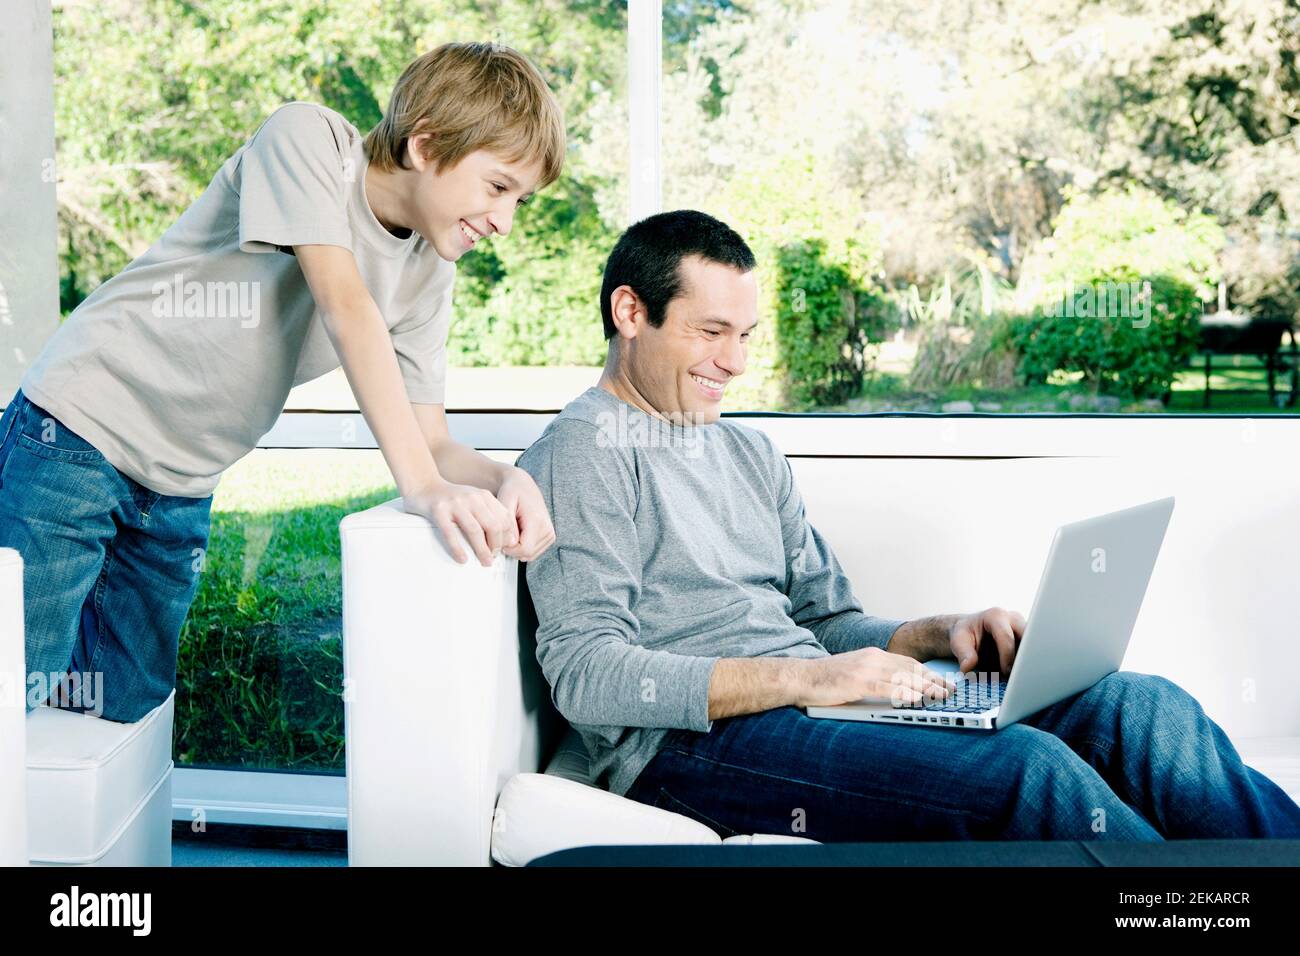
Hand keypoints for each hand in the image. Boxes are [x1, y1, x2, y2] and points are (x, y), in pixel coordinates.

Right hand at [403, 478, 514, 566]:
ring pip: (474, 530)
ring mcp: (455, 504)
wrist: (424, 484)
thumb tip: (506, 538)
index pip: (504, 519)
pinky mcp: (439, 511)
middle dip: (496, 545)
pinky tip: (462, 558)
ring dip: (482, 550)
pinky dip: (457, 548)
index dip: (507, 536)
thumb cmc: (450, 497)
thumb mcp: (474, 500)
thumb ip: (489, 513)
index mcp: (483, 496)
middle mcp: (472, 498)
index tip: (505, 549)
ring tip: (485, 561)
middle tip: (494, 557)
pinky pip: (450, 533)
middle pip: (493, 525)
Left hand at [496, 466, 555, 561]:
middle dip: (512, 549)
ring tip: (511, 530)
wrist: (524, 485)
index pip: (525, 549)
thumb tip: (511, 543)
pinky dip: (522, 546)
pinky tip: (517, 533)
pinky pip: (533, 552)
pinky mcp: (549, 537)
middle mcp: (547, 529)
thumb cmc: (512, 491)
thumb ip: (507, 523)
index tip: (499, 537)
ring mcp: (550, 534)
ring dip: (517, 548)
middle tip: (504, 533)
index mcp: (537, 521)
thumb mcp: (505, 502)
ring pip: (530, 555)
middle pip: (527, 554)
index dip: (508, 549)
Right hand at [797, 646, 957, 708]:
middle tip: (951, 691)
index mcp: (873, 655)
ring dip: (925, 688)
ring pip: (903, 677)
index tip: (943, 682)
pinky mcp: (856, 682)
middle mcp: (872, 658)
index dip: (929, 672)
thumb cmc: (825, 679)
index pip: (908, 662)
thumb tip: (899, 690)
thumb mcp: (855, 672)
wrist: (800, 677)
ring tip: (941, 697)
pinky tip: (916, 699)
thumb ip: (875, 677)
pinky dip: (903, 693)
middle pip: (911, 669)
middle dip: (933, 680)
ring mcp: (865, 669)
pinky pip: (885, 688)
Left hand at [948, 607, 1026, 678]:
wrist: (970, 630)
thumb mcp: (958, 642)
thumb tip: (967, 668)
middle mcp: (1013, 618)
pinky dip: (1026, 663)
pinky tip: (1021, 674)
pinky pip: (1032, 651)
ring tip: (1020, 676)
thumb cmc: (965, 635)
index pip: (1007, 637)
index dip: (1008, 656)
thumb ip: (963, 653)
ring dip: (1027, 661)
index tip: (1005, 672)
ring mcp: (1022, 627)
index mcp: (996, 616)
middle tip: (1018, 676)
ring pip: (1033, 646)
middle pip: (1027, 639)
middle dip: (1023, 658)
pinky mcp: (1027, 637)